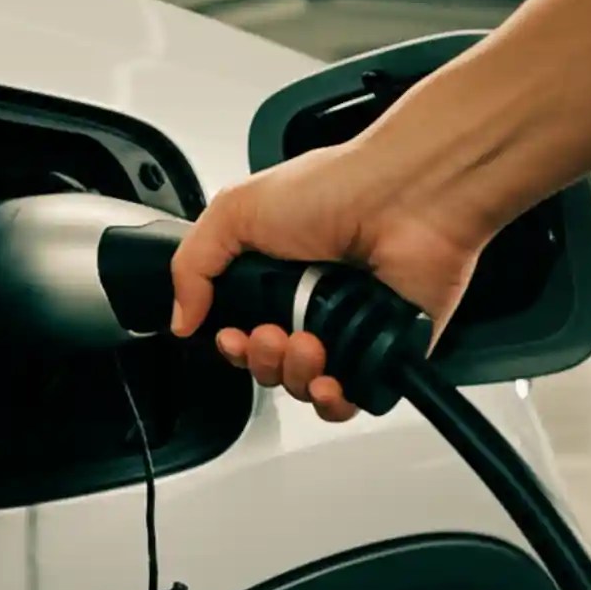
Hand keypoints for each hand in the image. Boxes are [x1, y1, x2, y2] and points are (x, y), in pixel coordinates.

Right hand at [169, 140, 487, 421]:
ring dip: (295, 373)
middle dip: (261, 359)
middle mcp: (311, 304)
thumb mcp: (235, 210)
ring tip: (309, 342)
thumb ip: (192, 264)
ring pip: (303, 387)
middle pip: (267, 366)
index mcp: (275, 274)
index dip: (231, 344)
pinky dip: (334, 402)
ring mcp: (349, 330)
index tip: (233, 335)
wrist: (408, 197)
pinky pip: (352, 401)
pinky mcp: (384, 353)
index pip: (240, 333)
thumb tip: (182, 318)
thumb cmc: (336, 188)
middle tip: (273, 333)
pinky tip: (330, 380)